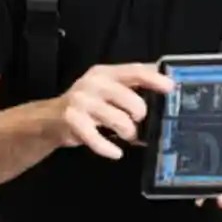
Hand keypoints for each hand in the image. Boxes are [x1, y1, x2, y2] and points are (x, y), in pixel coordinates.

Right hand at [49, 63, 174, 159]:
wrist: (50, 118)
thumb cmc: (88, 103)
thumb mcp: (107, 87)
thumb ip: (132, 84)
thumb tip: (167, 81)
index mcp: (105, 72)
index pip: (135, 71)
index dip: (155, 79)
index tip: (171, 88)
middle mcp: (93, 83)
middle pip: (133, 101)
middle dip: (140, 116)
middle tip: (137, 121)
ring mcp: (82, 101)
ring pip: (121, 122)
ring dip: (128, 133)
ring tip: (125, 134)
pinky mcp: (73, 121)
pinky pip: (100, 140)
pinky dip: (110, 149)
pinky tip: (115, 151)